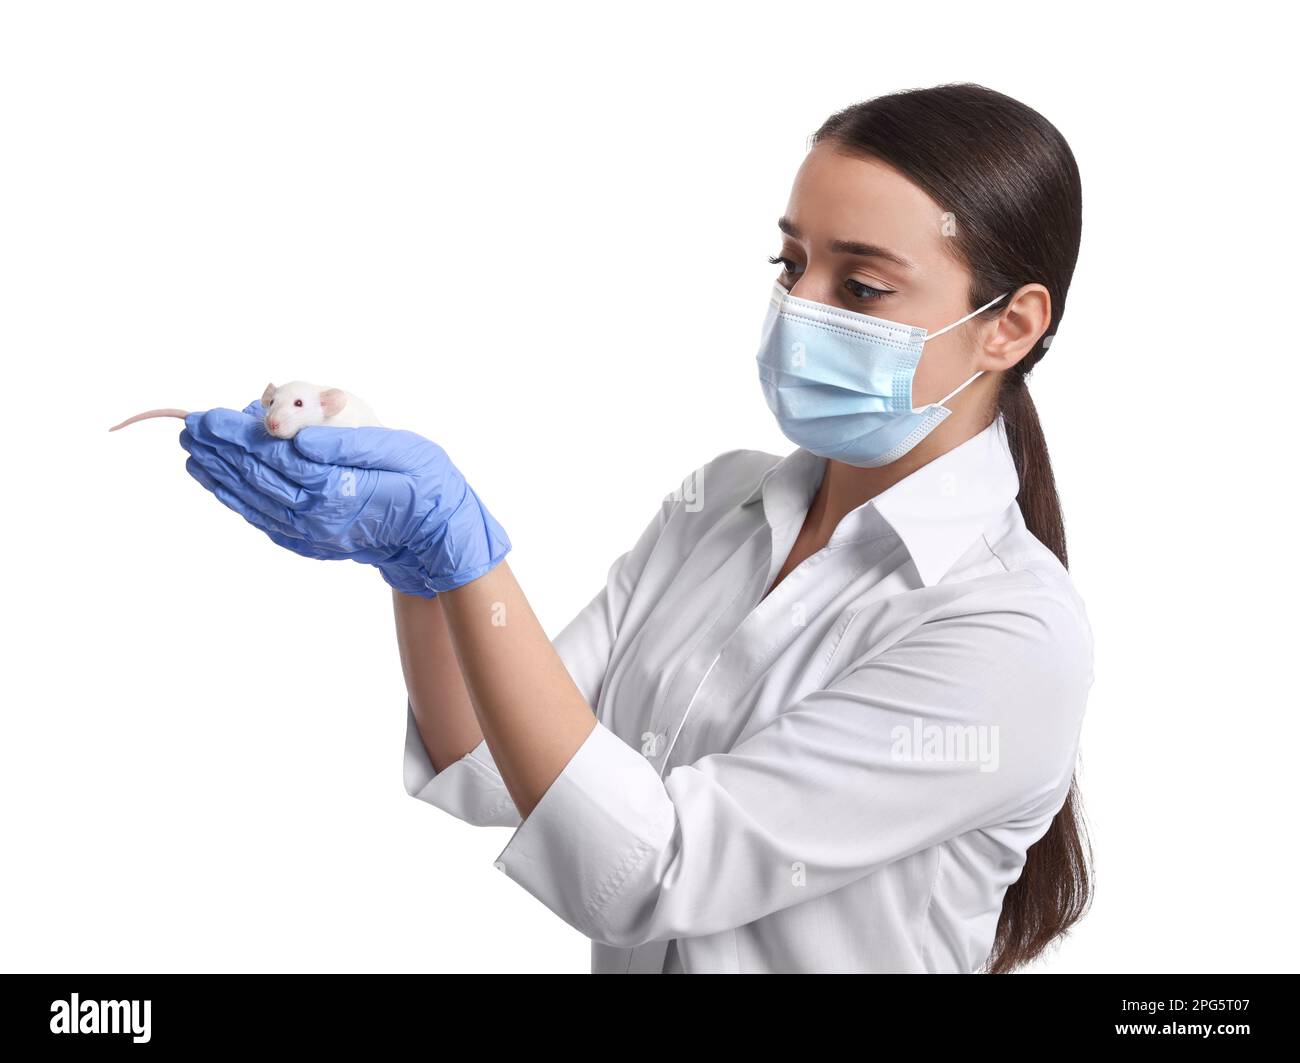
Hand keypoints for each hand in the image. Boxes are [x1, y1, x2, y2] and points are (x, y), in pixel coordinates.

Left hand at [178, 402, 510, 595]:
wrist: (439, 538)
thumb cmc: (428, 484)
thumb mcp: (401, 450)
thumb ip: (348, 444)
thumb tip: (297, 437)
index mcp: (335, 488)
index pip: (271, 457)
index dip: (235, 435)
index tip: (206, 417)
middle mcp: (315, 516)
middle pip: (254, 478)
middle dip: (218, 451)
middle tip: (188, 427)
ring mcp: (310, 534)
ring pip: (252, 501)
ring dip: (219, 476)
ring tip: (193, 453)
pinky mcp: (310, 542)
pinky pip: (263, 520)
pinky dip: (237, 501)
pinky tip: (222, 485)